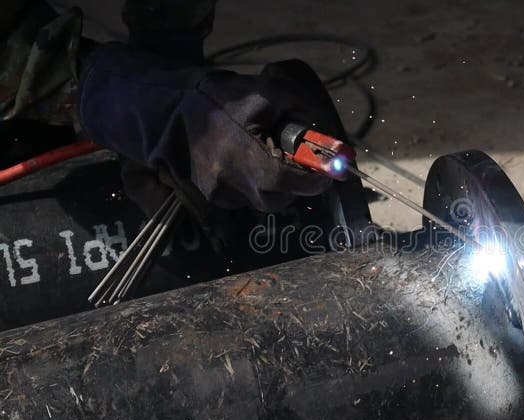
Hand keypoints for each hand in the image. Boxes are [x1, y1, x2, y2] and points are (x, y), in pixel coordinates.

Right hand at [77, 43, 343, 212]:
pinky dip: (257, 185)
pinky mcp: (209, 198)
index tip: (330, 171)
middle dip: (296, 182)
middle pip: (279, 198)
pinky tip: (248, 163)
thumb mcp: (268, 91)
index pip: (289, 180)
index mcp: (242, 152)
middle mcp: (228, 180)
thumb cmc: (223, 97)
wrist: (169, 107)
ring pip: (264, 201)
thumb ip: (303, 111)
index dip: (315, 179)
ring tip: (268, 156)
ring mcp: (217, 193)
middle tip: (302, 162)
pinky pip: (246, 200)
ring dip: (276, 185)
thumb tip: (330, 140)